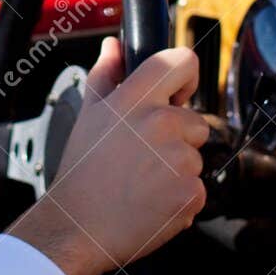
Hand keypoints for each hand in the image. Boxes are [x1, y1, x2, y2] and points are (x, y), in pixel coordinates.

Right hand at [8, 40, 207, 274]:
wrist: (78, 228)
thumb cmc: (81, 173)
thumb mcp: (88, 116)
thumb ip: (105, 75)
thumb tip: (113, 46)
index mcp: (134, 100)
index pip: (182, 62)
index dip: (186, 76)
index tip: (178, 94)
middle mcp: (160, 123)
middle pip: (195, 121)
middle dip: (178, 138)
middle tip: (143, 158)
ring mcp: (179, 159)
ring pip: (195, 158)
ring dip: (177, 172)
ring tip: (142, 183)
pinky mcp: (191, 193)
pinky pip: (197, 191)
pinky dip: (181, 200)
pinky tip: (151, 203)